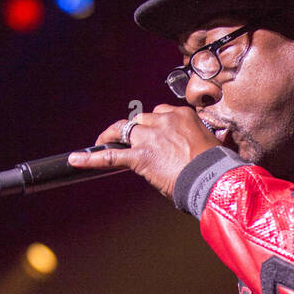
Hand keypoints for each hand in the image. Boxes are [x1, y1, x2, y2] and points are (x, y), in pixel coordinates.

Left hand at [67, 105, 219, 201]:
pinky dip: (92, 158)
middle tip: (125, 139)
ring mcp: (150, 138)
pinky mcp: (140, 157)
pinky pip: (111, 156)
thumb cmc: (217, 167)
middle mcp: (164, 120)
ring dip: (112, 137)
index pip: (160, 113)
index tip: (154, 135)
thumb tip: (213, 143)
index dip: (154, 126)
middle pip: (140, 120)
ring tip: (101, 142)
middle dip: (133, 130)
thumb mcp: (213, 145)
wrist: (213, 179)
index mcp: (182, 115)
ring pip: (125, 131)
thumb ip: (206, 139)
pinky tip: (76, 159)